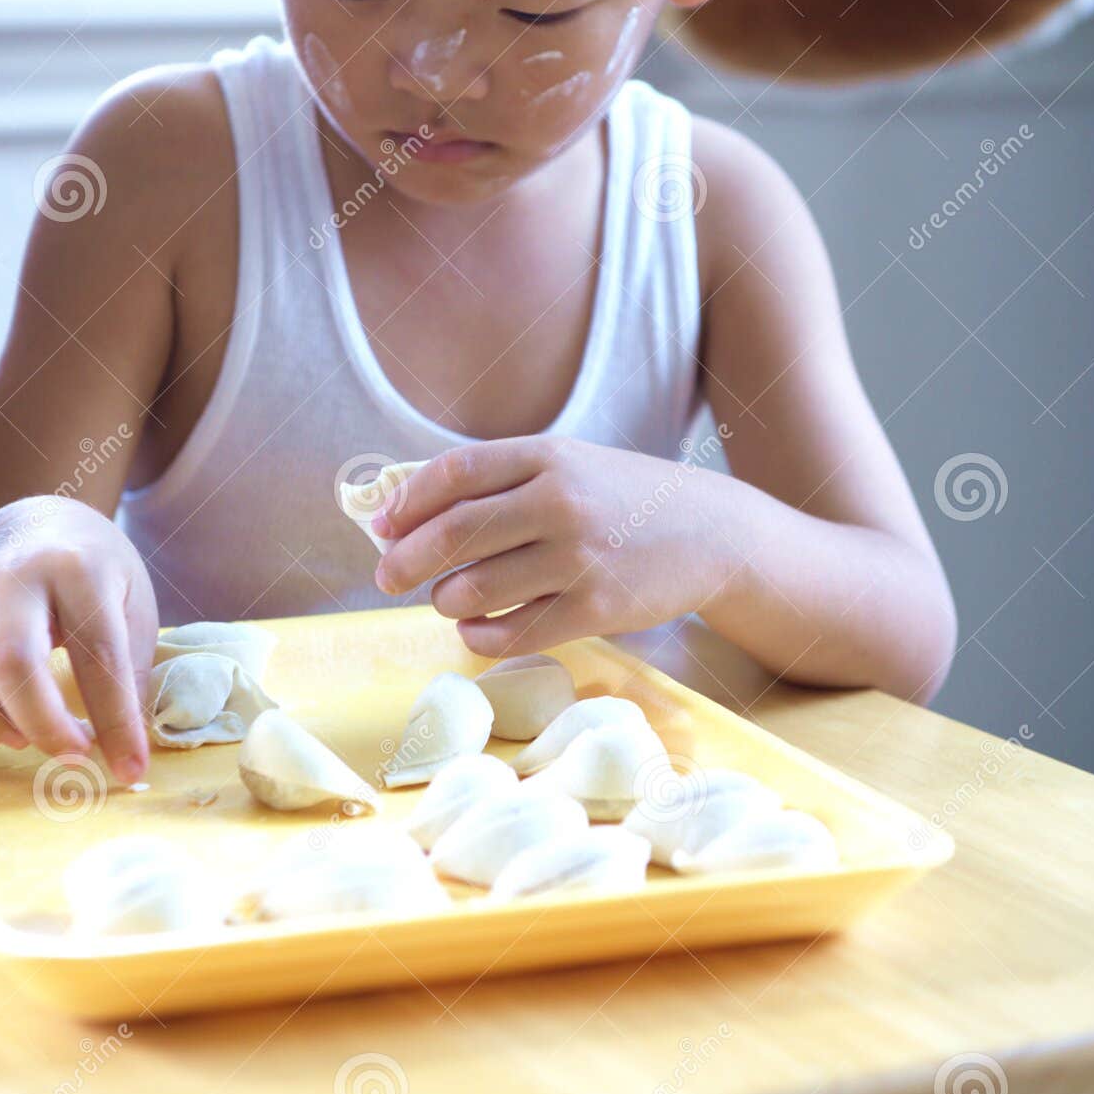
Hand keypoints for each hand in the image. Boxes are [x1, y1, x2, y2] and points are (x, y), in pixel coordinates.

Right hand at [0, 496, 157, 781]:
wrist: (40, 524)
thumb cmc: (97, 573)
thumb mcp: (132, 604)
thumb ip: (128, 668)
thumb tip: (124, 746)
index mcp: (80, 571)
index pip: (98, 652)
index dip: (115, 719)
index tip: (129, 768)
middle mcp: (18, 579)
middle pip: (12, 660)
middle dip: (42, 722)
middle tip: (73, 753)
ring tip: (24, 741)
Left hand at [372, 437, 722, 654]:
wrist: (711, 533)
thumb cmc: (622, 499)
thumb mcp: (568, 466)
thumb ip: (498, 480)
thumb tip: (403, 512)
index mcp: (548, 456)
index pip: (454, 473)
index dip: (407, 503)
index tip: (382, 527)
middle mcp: (560, 501)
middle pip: (453, 534)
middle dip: (405, 562)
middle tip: (388, 579)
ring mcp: (579, 557)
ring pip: (474, 590)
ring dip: (445, 601)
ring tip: (448, 600)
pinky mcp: (596, 608)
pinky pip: (512, 634)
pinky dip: (479, 638)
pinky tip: (477, 629)